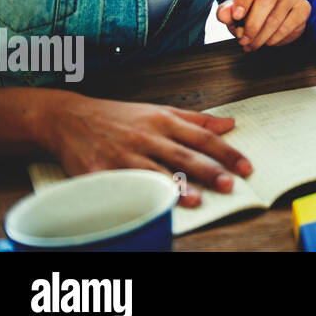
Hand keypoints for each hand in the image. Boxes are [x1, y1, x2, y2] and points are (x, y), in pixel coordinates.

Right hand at [44, 95, 251, 206]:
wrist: (70, 118)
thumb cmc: (119, 116)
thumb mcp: (159, 110)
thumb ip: (196, 119)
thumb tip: (230, 124)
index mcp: (164, 121)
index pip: (202, 137)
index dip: (226, 152)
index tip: (246, 166)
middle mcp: (146, 136)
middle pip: (183, 155)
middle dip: (208, 170)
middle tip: (230, 184)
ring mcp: (123, 154)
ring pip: (154, 172)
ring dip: (176, 186)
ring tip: (196, 199)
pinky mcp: (100, 171)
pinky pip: (122, 186)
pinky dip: (137, 195)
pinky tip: (150, 205)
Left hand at [216, 0, 309, 50]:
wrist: (274, 8)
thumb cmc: (251, 6)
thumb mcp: (234, 7)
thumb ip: (226, 10)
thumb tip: (226, 14)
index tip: (236, 17)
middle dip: (253, 24)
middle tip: (243, 39)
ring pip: (277, 16)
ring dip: (262, 36)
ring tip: (251, 44)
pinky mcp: (304, 7)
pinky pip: (290, 25)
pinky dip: (276, 38)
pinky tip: (268, 41)